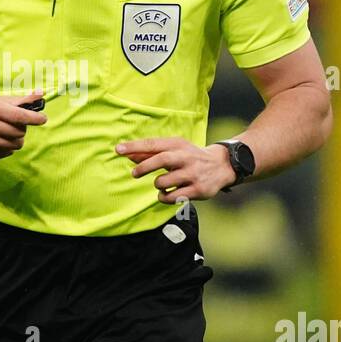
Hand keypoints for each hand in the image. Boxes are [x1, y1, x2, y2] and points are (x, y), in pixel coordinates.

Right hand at [0, 90, 47, 159]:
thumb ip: (20, 99)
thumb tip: (41, 94)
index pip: (19, 116)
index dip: (34, 118)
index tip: (43, 118)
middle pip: (19, 132)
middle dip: (22, 128)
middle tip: (16, 123)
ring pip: (14, 145)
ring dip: (16, 139)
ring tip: (9, 132)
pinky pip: (5, 153)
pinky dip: (8, 148)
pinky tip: (1, 139)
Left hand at [115, 136, 236, 202]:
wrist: (222, 165)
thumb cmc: (190, 157)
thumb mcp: (174, 150)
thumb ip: (150, 153)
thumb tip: (126, 154)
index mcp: (178, 145)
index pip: (153, 144)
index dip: (134, 147)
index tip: (118, 150)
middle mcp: (185, 157)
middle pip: (161, 159)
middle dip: (144, 167)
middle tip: (134, 174)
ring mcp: (192, 174)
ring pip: (164, 182)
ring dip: (157, 185)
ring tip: (161, 184)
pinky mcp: (197, 190)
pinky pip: (172, 197)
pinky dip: (164, 197)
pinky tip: (167, 193)